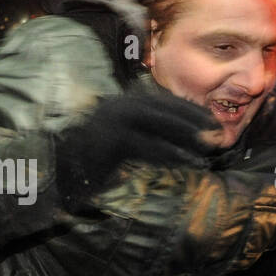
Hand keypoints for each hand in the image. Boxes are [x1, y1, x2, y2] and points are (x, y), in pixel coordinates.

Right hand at [53, 86, 223, 207]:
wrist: (56, 174)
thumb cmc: (90, 163)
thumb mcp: (124, 144)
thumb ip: (148, 136)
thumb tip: (185, 139)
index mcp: (122, 103)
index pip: (163, 102)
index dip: (191, 111)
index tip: (214, 122)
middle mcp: (118, 106)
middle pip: (164, 108)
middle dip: (194, 120)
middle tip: (220, 134)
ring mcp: (112, 120)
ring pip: (158, 123)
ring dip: (187, 136)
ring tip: (209, 149)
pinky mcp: (109, 139)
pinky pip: (147, 145)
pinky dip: (170, 153)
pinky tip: (188, 162)